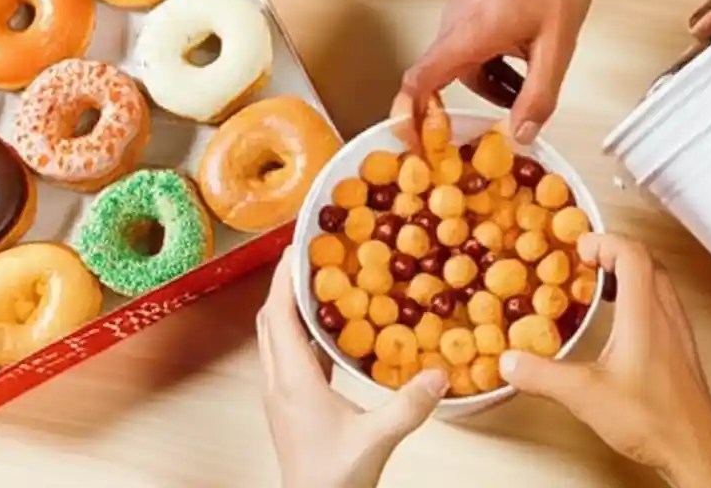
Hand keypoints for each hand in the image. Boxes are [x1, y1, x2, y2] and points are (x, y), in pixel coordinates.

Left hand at [258, 248, 448, 487]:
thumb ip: (408, 405)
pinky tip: (331, 333)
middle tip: (311, 258)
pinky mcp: (290, 407)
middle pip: (271, 319)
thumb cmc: (334, 480)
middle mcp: (279, 383)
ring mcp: (281, 396)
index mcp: (293, 381)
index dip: (284, 277)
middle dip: (285, 284)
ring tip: (321, 286)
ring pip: (276, 338)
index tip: (298, 247)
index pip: (278, 314)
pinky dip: (303, 335)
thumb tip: (439, 374)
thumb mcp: (377, 438)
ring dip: (291, 309)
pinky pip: (290, 357)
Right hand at [397, 0, 595, 144]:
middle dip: (464, 107)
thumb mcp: (557, 46)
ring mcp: (462, 10)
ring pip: (462, 63)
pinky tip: (521, 65)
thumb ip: (540, 95)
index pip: (420, 82)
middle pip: (443, 78)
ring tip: (523, 92)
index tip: (413, 142)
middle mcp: (456, 20)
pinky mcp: (473, 3)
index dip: (409, 116)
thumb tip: (523, 133)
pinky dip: (491, 64)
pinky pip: (471, 46)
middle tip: (485, 132)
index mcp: (469, 33)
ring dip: (487, 84)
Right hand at [498, 236, 710, 486]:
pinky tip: (621, 322)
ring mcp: (677, 331)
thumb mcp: (584, 394)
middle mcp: (666, 315)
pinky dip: (640, 297)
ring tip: (601, 286)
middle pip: (647, 261)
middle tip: (588, 261)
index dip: (605, 242)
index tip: (581, 248)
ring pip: (658, 282)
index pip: (632, 253)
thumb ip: (543, 375)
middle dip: (615, 252)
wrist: (693, 448)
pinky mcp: (680, 349)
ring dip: (630, 273)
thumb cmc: (653, 419)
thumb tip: (511, 363)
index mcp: (644, 313)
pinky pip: (662, 305)